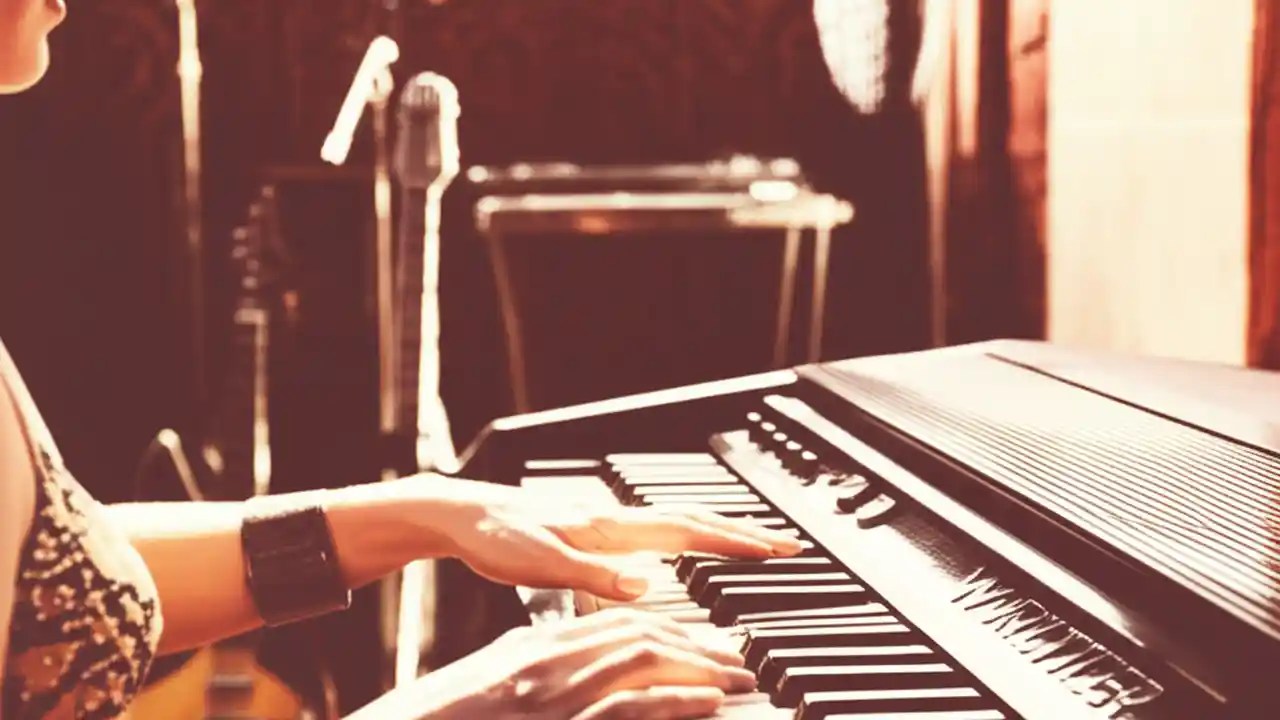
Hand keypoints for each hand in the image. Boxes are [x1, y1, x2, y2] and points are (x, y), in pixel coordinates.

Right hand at [349, 609, 754, 719]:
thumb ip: (536, 670)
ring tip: (739, 680)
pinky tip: (708, 702)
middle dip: (696, 642)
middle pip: (638, 633)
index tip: (704, 642)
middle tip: (738, 659)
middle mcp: (546, 663)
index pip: (614, 623)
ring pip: (642, 661)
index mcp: (533, 649)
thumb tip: (573, 670)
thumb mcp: (494, 688)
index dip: (669, 628)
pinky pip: (629, 706)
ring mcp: (551, 695)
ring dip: (701, 669)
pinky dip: (675, 701)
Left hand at [419, 477, 800, 600]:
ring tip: (748, 544)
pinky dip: (682, 537)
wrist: (459, 512)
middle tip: (784, 546)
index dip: (735, 542)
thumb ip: (593, 576)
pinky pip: (652, 531)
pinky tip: (678, 553)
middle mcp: (613, 518)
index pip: (688, 530)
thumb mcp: (539, 564)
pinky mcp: (590, 528)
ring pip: (674, 522)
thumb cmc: (493, 537)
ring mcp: (604, 521)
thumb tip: (647, 583)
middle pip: (693, 519)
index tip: (778, 550)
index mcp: (609, 526)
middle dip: (742, 532)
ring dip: (716, 531)